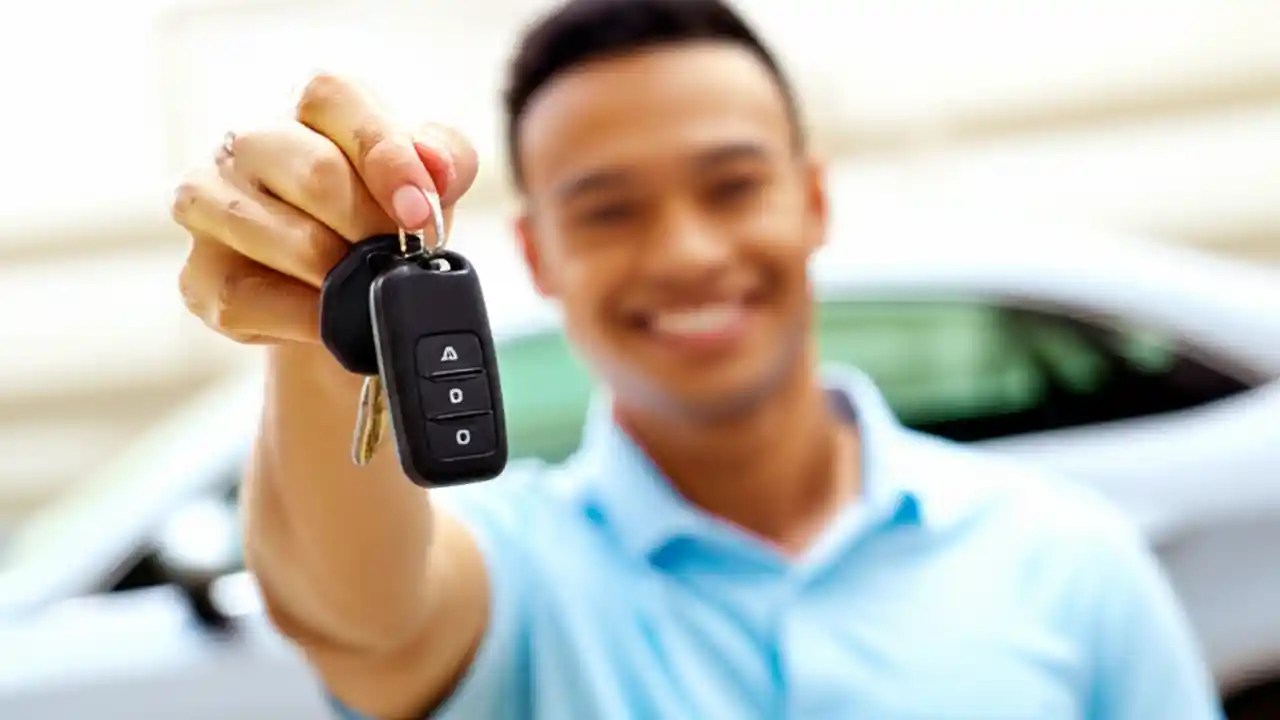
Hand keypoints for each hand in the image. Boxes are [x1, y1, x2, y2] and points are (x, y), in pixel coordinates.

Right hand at [171, 73, 478, 344]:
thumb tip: (434, 167)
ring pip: (276, 236)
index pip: (334, 99)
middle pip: (313, 173)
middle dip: (370, 227)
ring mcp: (210, 205)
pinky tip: (329, 320)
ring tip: (363, 287)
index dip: (386, 156)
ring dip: (335, 274)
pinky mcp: (199, 274)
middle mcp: (248, 144)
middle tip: (398, 259)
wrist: (353, 301)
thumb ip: (447, 160)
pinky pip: (244, 299)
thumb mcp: (432, 185)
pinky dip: (301, 318)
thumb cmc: (384, 223)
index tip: (420, 210)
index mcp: (310, 110)